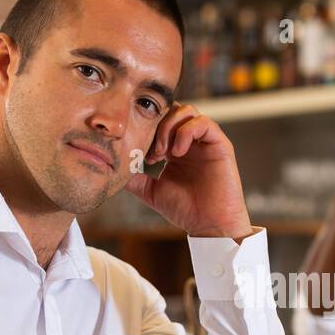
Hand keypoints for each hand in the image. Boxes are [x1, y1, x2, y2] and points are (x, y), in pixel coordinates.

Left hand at [126, 102, 253, 239]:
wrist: (210, 225)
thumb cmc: (185, 210)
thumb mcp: (151, 191)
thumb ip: (135, 177)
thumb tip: (113, 168)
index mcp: (176, 148)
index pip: (160, 121)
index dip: (147, 130)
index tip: (141, 155)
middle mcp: (192, 141)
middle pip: (172, 110)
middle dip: (157, 126)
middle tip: (151, 152)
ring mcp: (206, 141)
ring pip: (187, 111)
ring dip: (169, 127)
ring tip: (164, 152)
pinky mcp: (220, 144)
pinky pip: (204, 123)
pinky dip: (186, 132)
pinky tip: (177, 153)